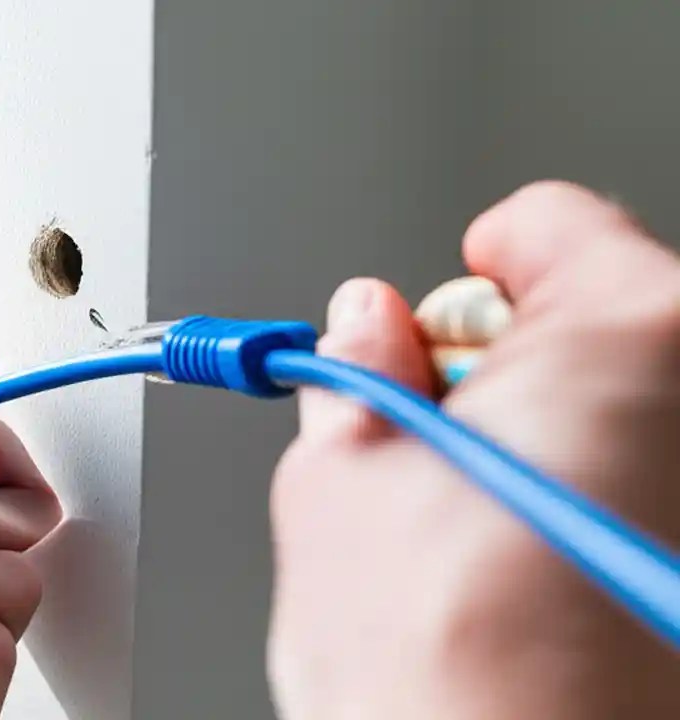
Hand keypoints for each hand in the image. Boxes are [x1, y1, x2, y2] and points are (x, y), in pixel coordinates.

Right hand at [269, 181, 679, 718]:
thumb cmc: (444, 672)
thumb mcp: (341, 479)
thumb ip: (357, 378)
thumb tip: (365, 337)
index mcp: (636, 335)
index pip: (550, 224)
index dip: (468, 266)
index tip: (432, 313)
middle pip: (602, 318)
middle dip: (508, 362)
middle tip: (435, 430)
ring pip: (631, 420)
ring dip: (551, 444)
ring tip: (475, 527)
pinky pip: (651, 495)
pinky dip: (596, 512)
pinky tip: (528, 579)